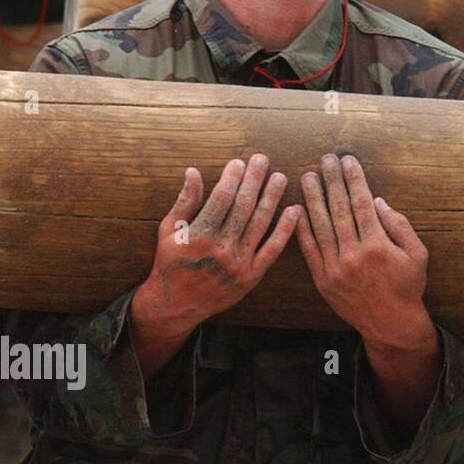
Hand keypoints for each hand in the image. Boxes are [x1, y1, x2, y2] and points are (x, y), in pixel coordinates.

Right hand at [133, 156, 299, 333]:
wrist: (176, 304)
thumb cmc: (171, 262)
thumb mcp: (169, 230)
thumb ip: (185, 201)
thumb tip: (193, 171)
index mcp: (198, 235)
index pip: (221, 199)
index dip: (232, 178)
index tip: (239, 162)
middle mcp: (220, 249)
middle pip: (243, 208)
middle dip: (254, 181)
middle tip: (263, 160)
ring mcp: (239, 263)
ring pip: (259, 224)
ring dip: (272, 198)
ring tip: (280, 177)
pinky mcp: (252, 276)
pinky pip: (273, 249)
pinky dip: (285, 229)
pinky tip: (294, 210)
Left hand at [296, 154, 433, 351]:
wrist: (391, 324)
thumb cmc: (408, 286)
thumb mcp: (417, 254)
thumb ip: (400, 226)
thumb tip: (378, 201)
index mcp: (378, 246)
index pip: (362, 204)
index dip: (354, 180)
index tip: (349, 161)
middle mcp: (354, 255)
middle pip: (340, 210)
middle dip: (333, 182)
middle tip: (326, 160)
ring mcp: (335, 268)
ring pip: (321, 227)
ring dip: (314, 200)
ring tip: (308, 178)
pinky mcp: (323, 280)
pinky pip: (310, 251)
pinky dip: (302, 230)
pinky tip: (298, 211)